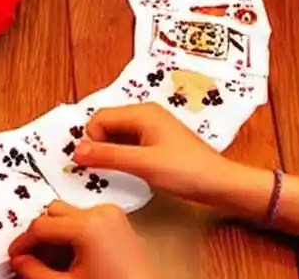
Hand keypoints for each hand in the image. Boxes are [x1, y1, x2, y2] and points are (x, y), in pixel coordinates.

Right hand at [7, 201, 155, 278]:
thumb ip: (35, 272)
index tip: (16, 256)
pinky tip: (68, 258)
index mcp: (88, 226)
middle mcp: (101, 214)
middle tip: (29, 259)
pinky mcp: (117, 222)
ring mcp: (111, 216)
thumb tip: (20, 262)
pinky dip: (71, 236)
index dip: (23, 243)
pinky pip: (84, 220)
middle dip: (39, 237)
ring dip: (55, 236)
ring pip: (68, 216)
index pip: (41, 226)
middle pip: (54, 214)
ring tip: (50, 263)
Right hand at [72, 103, 230, 200]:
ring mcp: (153, 127)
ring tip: (116, 171)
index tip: (91, 163)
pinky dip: (123, 155)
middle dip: (98, 145)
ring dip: (110, 151)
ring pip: (117, 134)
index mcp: (142, 113)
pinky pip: (129, 143)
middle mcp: (146, 114)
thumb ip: (109, 156)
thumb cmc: (188, 172)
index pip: (99, 118)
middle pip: (107, 124)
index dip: (91, 140)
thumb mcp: (144, 165)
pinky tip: (129, 171)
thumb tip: (78, 151)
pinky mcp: (158, 141)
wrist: (220, 184)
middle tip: (100, 169)